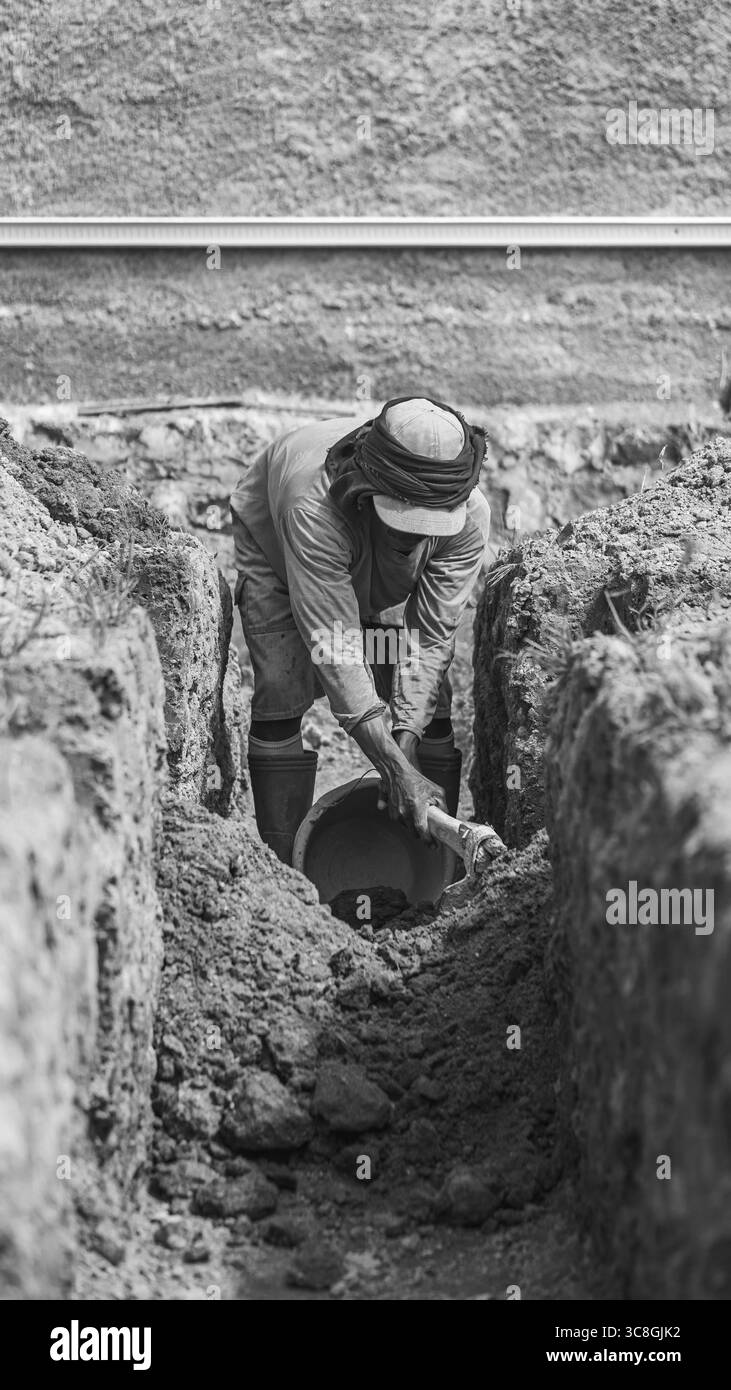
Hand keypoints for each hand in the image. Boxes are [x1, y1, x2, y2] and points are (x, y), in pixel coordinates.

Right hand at [350, 716, 445, 841]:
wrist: (396, 771)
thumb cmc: (417, 780)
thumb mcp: (436, 791)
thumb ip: (443, 806)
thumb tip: (447, 818)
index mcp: (416, 807)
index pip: (422, 831)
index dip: (429, 841)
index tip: (434, 846)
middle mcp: (404, 812)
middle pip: (414, 832)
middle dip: (422, 834)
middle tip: (430, 833)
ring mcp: (396, 812)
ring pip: (406, 827)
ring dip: (413, 826)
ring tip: (419, 817)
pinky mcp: (390, 811)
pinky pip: (400, 821)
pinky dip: (406, 820)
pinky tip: (410, 813)